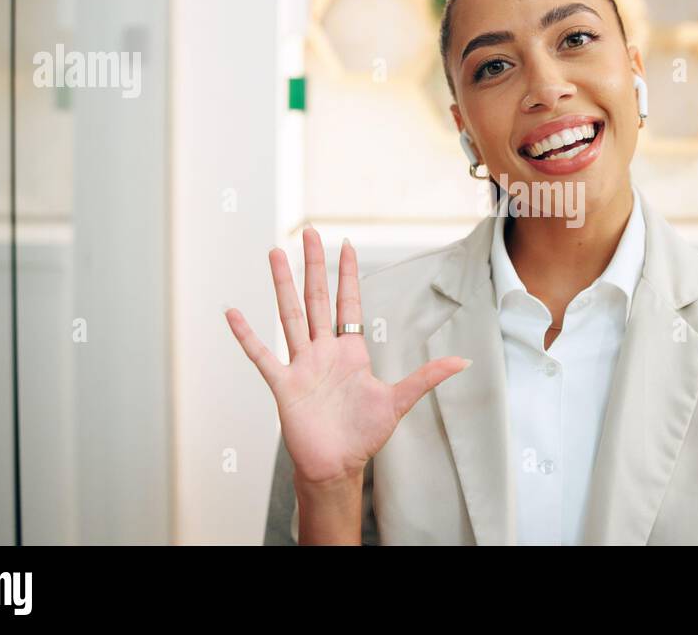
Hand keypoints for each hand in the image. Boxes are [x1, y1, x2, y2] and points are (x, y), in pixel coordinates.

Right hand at [225, 228, 470, 485]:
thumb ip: (426, 377)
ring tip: (274, 254)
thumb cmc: (364, 435)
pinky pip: (262, 355)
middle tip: (308, 232)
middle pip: (317, 298)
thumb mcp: (398, 401)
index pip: (349, 303)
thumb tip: (463, 362)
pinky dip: (247, 335)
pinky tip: (234, 313)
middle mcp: (323, 351)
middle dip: (314, 265)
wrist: (337, 466)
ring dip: (282, 285)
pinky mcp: (283, 384)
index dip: (347, 275)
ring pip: (290, 315)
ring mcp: (301, 365)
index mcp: (350, 351)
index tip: (345, 244)